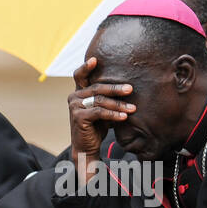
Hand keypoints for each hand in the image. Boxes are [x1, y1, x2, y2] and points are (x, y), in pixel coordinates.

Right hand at [69, 57, 134, 180]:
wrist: (86, 148)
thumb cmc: (97, 127)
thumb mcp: (103, 110)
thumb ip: (108, 99)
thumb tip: (128, 89)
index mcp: (79, 93)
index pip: (79, 76)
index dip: (86, 67)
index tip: (95, 59)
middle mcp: (74, 97)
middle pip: (97, 88)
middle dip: (115, 89)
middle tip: (130, 89)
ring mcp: (75, 106)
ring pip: (100, 101)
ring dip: (118, 105)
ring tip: (132, 108)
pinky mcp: (78, 117)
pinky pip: (99, 112)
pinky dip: (113, 114)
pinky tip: (124, 117)